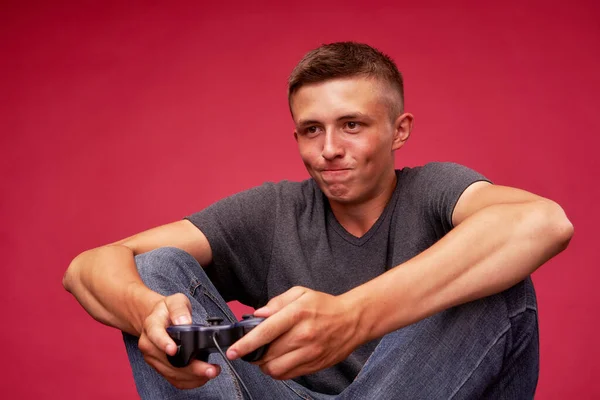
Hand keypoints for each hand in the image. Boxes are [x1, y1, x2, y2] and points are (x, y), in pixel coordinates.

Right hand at [137, 293, 220, 388]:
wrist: (156, 319)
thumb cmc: (167, 310)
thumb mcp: (175, 301)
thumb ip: (179, 309)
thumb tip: (185, 321)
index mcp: (151, 326)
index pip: (156, 336)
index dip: (164, 343)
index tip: (174, 350)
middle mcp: (149, 345)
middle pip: (168, 360)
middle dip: (191, 367)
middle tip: (210, 369)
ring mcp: (153, 358)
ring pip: (172, 373)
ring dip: (193, 376)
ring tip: (212, 372)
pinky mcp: (160, 367)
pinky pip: (173, 379)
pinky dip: (189, 381)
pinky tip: (202, 378)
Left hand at [227, 287, 363, 379]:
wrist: (352, 320)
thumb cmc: (324, 306)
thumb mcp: (301, 293)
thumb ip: (276, 302)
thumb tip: (258, 314)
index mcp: (297, 314)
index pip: (265, 332)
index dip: (246, 343)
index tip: (232, 351)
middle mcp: (303, 335)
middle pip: (267, 354)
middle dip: (252, 354)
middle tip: (248, 350)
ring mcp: (310, 353)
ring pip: (275, 368)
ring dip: (263, 365)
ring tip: (263, 356)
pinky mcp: (314, 365)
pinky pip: (288, 375)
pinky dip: (277, 371)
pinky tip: (277, 360)